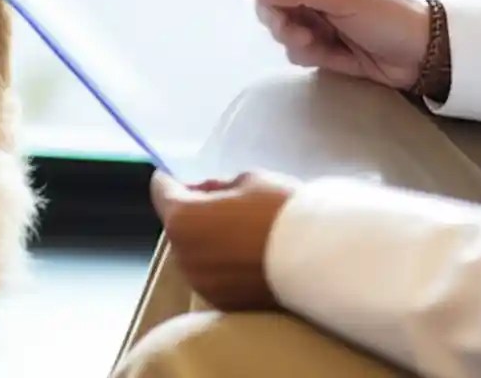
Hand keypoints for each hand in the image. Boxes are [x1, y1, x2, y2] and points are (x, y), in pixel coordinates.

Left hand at [150, 170, 295, 311]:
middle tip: (223, 204)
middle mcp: (182, 255)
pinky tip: (249, 257)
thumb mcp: (250, 181)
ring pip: (194, 254)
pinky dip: (222, 266)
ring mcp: (201, 284)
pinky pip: (212, 276)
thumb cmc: (281, 211)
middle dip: (194, 213)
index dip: (172, 180)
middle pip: (179, 225)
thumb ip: (219, 186)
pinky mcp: (222, 303)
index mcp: (182, 219)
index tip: (180, 177)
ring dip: (207, 242)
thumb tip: (206, 193)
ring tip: (241, 233)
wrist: (318, 260)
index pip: (162, 191)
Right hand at [252, 0, 428, 90]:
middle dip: (276, 15)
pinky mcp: (321, 45)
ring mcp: (318, 17)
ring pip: (280, 25)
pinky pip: (294, 49)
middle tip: (290, 27)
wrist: (421, 56)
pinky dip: (304, 53)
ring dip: (291, 36)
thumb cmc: (393, 15)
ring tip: (314, 43)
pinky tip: (326, 53)